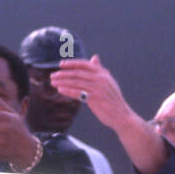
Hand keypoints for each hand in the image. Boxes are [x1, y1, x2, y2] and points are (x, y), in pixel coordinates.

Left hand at [52, 54, 166, 172]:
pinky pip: (78, 93)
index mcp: (104, 74)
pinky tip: (60, 90)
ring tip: (53, 82)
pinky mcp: (96, 98)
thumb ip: (100, 70)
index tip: (61, 64)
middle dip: (63, 74)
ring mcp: (99, 88)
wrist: (122, 117)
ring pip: (76, 82)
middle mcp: (101, 79)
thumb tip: (94, 57)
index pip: (85, 65)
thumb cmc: (112, 100)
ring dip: (63, 82)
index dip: (72, 64)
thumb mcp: (108, 82)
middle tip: (53, 75)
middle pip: (78, 73)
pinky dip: (68, 91)